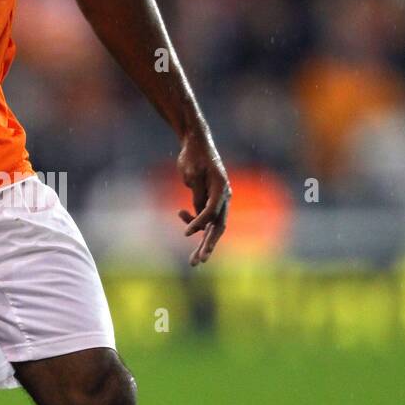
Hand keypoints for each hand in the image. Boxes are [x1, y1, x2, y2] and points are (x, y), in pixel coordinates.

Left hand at [176, 131, 230, 266]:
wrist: (195, 143)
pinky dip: (193, 221)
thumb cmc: (194, 156)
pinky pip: (203, 218)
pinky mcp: (209, 201)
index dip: (199, 223)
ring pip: (212, 227)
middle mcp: (224, 197)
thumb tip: (199, 216)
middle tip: (199, 261)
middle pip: (218, 226)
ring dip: (202, 242)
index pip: (213, 212)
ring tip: (193, 261)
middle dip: (208, 245)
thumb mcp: (192, 174)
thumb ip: (197, 195)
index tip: (185, 233)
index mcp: (222, 188)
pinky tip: (180, 213)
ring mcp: (218, 200)